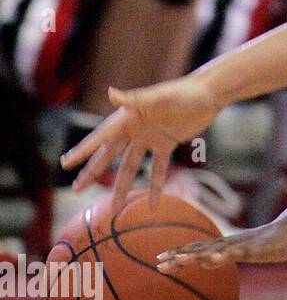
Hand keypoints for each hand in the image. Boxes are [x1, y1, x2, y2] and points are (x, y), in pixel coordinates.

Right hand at [60, 76, 222, 213]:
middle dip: (93, 172)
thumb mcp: (159, 97)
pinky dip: (156, 185)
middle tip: (77, 188)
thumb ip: (135, 99)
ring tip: (113, 207)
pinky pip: (159, 168)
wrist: (208, 94)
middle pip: (110, 155)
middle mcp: (135, 129)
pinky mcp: (167, 144)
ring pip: (131, 166)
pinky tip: (152, 204)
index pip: (101, 137)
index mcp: (128, 117)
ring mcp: (150, 138)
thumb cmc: (184, 91)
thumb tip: (110, 93)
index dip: (83, 150)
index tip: (66, 163)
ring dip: (122, 186)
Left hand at [157, 213, 286, 272]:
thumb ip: (227, 256)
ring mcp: (244, 244)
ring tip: (179, 260)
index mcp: (228, 245)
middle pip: (202, 250)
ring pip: (216, 250)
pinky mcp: (258, 247)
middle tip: (158, 263)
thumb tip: (205, 263)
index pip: (199, 249)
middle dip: (180, 256)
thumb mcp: (248, 251)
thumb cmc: (276, 240)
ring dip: (197, 255)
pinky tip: (213, 259)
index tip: (159, 260)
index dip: (179, 254)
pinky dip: (225, 256)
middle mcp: (232, 243)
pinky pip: (240, 252)